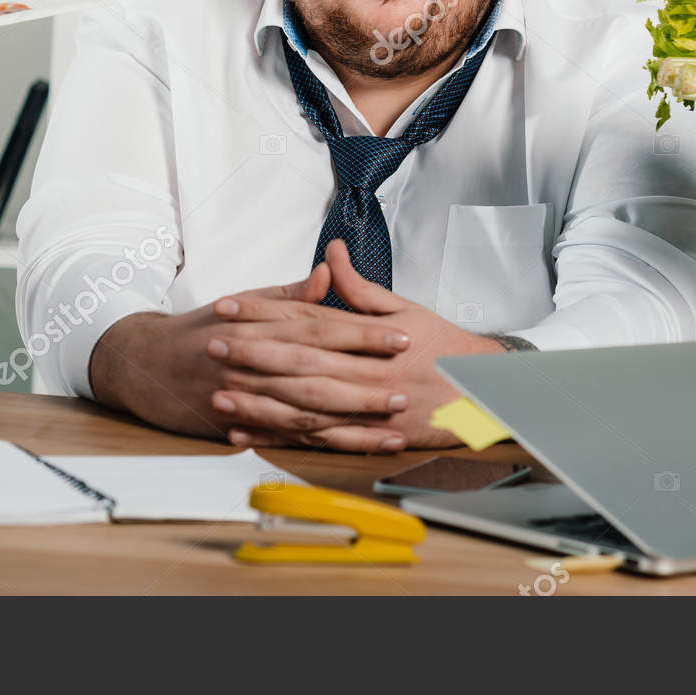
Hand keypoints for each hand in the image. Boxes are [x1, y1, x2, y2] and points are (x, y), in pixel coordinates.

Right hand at [88, 263, 413, 449]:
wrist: (144, 362)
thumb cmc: (203, 329)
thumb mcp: (244, 301)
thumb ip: (291, 294)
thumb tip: (328, 272)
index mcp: (262, 324)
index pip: (322, 326)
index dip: (364, 334)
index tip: (403, 336)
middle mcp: (254, 359)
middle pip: (318, 371)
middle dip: (366, 381)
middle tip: (406, 387)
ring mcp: (244, 396)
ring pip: (305, 411)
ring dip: (351, 420)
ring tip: (391, 425)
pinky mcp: (236, 425)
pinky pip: (285, 438)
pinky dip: (320, 445)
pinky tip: (352, 449)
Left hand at [209, 239, 503, 450]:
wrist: (482, 394)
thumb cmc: (442, 347)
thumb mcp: (407, 308)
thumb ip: (361, 287)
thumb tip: (331, 254)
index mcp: (370, 336)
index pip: (308, 318)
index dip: (265, 312)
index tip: (228, 306)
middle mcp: (366, 372)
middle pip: (299, 362)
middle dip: (252, 354)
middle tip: (212, 346)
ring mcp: (365, 408)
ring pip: (303, 405)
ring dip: (258, 402)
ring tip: (218, 396)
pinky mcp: (365, 436)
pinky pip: (314, 440)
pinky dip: (278, 439)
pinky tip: (245, 437)